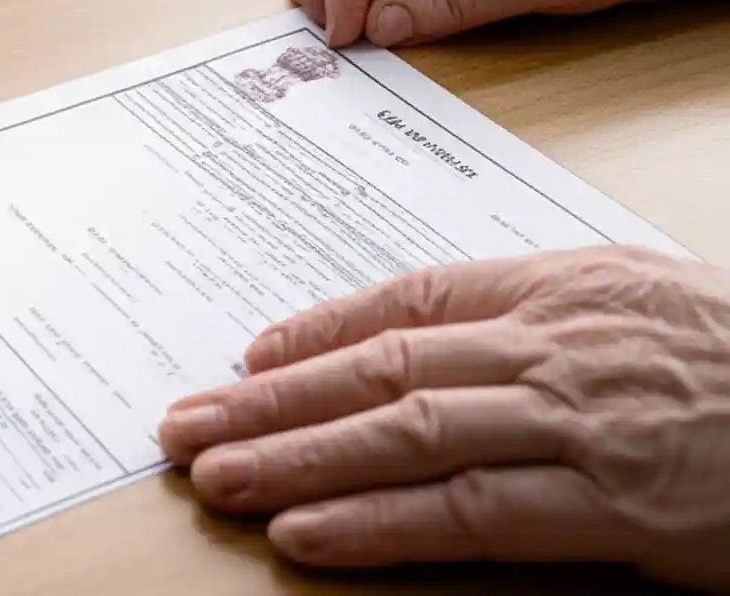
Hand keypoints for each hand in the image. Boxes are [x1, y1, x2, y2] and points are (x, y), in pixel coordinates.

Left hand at [159, 245, 729, 591]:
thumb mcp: (634, 307)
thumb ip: (529, 319)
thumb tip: (420, 345)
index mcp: (560, 286)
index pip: (407, 299)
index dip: (316, 330)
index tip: (247, 357)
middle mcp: (554, 343)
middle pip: (380, 369)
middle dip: (269, 399)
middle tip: (184, 423)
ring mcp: (579, 420)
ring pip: (404, 434)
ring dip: (296, 457)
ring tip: (214, 476)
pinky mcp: (613, 503)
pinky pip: (470, 514)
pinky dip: (380, 524)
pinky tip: (308, 532)